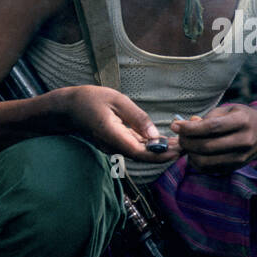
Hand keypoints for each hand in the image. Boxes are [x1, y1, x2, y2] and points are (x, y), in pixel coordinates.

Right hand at [56, 85, 172, 163]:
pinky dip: (150, 146)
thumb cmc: (91, 100)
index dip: (160, 155)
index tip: (178, 151)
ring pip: (140, 154)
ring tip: (181, 143)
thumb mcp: (117, 100)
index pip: (138, 152)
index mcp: (112, 134)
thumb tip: (155, 135)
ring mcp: (113, 147)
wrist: (69, 109)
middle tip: (188, 145)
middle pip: (142, 157)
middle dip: (166, 154)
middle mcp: (112, 145)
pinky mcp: (115, 145)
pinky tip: (165, 141)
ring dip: (160, 151)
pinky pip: (135, 149)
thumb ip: (137, 117)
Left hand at [171, 104, 256, 173]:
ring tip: (187, 144)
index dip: (190, 128)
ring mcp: (241, 157)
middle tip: (179, 136)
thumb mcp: (229, 110)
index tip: (175, 126)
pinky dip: (196, 162)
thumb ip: (207, 117)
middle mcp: (244, 140)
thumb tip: (184, 126)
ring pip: (206, 161)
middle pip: (207, 146)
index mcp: (243, 121)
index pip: (212, 127)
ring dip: (189, 154)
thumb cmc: (243, 119)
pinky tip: (194, 153)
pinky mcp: (235, 167)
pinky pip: (209, 169)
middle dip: (186, 142)